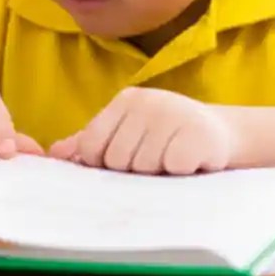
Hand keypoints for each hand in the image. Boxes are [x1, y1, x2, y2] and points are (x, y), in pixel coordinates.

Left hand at [48, 88, 235, 174]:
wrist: (219, 134)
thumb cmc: (165, 137)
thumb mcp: (127, 133)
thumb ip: (91, 142)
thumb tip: (55, 153)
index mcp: (125, 101)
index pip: (90, 145)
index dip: (101, 164)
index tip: (123, 163)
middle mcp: (147, 102)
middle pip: (116, 160)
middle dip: (133, 171)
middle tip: (155, 160)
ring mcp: (173, 115)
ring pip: (144, 167)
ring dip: (158, 174)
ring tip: (172, 160)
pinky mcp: (198, 135)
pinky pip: (173, 168)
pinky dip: (180, 174)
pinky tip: (190, 163)